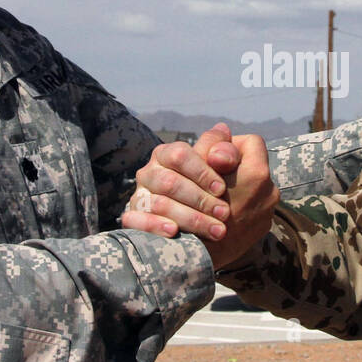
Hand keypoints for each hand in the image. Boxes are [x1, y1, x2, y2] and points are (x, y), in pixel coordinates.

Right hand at [121, 123, 239, 238]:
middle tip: (224, 213)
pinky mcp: (134, 218)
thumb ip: (227, 150)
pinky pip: (135, 220)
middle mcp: (150, 173)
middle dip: (200, 200)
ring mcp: (140, 196)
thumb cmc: (216, 191)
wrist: (210, 226)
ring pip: (159, 204)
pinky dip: (154, 225)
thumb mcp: (227, 169)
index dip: (201, 172)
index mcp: (168, 154)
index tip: (221, 189)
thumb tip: (223, 130)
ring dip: (190, 218)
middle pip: (170, 183)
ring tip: (216, 231)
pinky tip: (174, 231)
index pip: (180, 156)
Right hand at [202, 134, 278, 268]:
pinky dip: (238, 206)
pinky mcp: (261, 230)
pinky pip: (253, 207)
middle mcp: (269, 193)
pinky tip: (219, 213)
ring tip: (217, 197)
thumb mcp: (196, 171)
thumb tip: (223, 128)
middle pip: (252, 165)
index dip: (229, 146)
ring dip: (236, 188)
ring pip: (253, 187)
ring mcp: (267, 213)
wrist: (197, 261)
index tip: (213, 159)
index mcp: (257, 175)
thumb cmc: (190, 212)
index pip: (250, 142)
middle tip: (214, 179)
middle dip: (232, 169)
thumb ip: (211, 147)